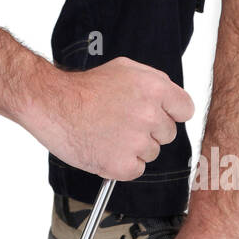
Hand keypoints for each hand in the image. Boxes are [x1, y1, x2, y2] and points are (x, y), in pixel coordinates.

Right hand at [25, 56, 194, 180]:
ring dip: (134, 148)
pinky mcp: (123, 165)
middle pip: (167, 134)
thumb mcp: (125, 68)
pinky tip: (104, 148)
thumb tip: (171, 99)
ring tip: (108, 133)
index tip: (157, 115)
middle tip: (122, 122)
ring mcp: (137, 142)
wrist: (53, 104)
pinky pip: (136, 169)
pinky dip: (121, 164)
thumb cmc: (85, 87)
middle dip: (149, 131)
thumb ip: (154, 82)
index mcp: (155, 89)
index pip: (185, 110)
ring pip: (151, 153)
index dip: (170, 113)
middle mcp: (150, 116)